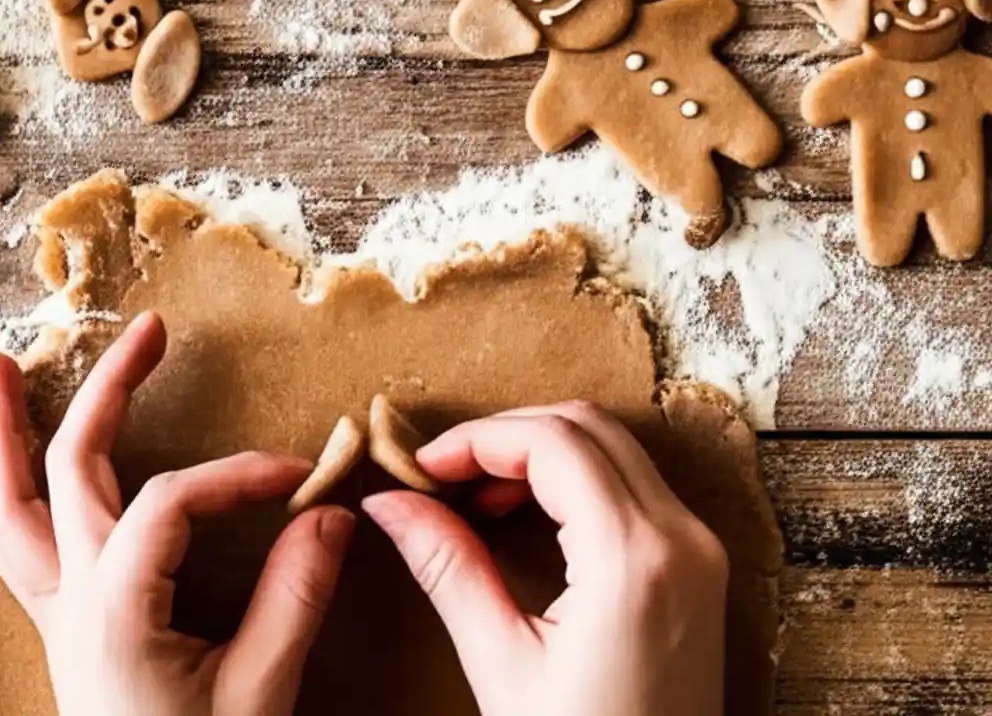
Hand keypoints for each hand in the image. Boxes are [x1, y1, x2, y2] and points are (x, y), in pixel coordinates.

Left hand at [0, 312, 355, 715]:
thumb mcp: (260, 692)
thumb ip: (293, 599)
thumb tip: (329, 518)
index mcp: (118, 611)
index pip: (173, 501)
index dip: (237, 473)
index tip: (298, 477)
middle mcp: (71, 600)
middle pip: (68, 469)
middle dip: (106, 391)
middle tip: (149, 332)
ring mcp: (55, 613)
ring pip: (4, 506)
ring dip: (2, 432)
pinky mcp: (60, 626)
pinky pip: (8, 546)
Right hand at [362, 402, 728, 715]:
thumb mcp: (500, 662)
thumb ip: (447, 566)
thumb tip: (390, 503)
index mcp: (633, 558)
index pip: (552, 442)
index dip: (477, 439)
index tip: (424, 466)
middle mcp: (681, 538)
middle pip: (587, 426)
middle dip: (506, 435)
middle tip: (444, 473)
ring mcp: (698, 549)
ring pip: (613, 447)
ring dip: (540, 451)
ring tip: (475, 494)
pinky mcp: (697, 567)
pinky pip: (634, 485)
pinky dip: (574, 478)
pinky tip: (524, 511)